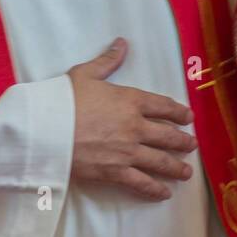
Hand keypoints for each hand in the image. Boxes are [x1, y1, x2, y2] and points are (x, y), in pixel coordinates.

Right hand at [67, 38, 197, 200]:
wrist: (44, 130)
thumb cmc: (62, 100)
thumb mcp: (85, 74)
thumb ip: (107, 61)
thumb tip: (122, 42)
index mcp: (131, 100)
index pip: (164, 106)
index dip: (179, 112)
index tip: (189, 118)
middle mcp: (135, 126)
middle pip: (167, 135)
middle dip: (183, 142)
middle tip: (192, 146)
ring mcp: (127, 151)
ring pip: (160, 161)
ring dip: (176, 167)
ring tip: (187, 172)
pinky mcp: (114, 171)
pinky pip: (140, 182)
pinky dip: (154, 189)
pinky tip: (164, 194)